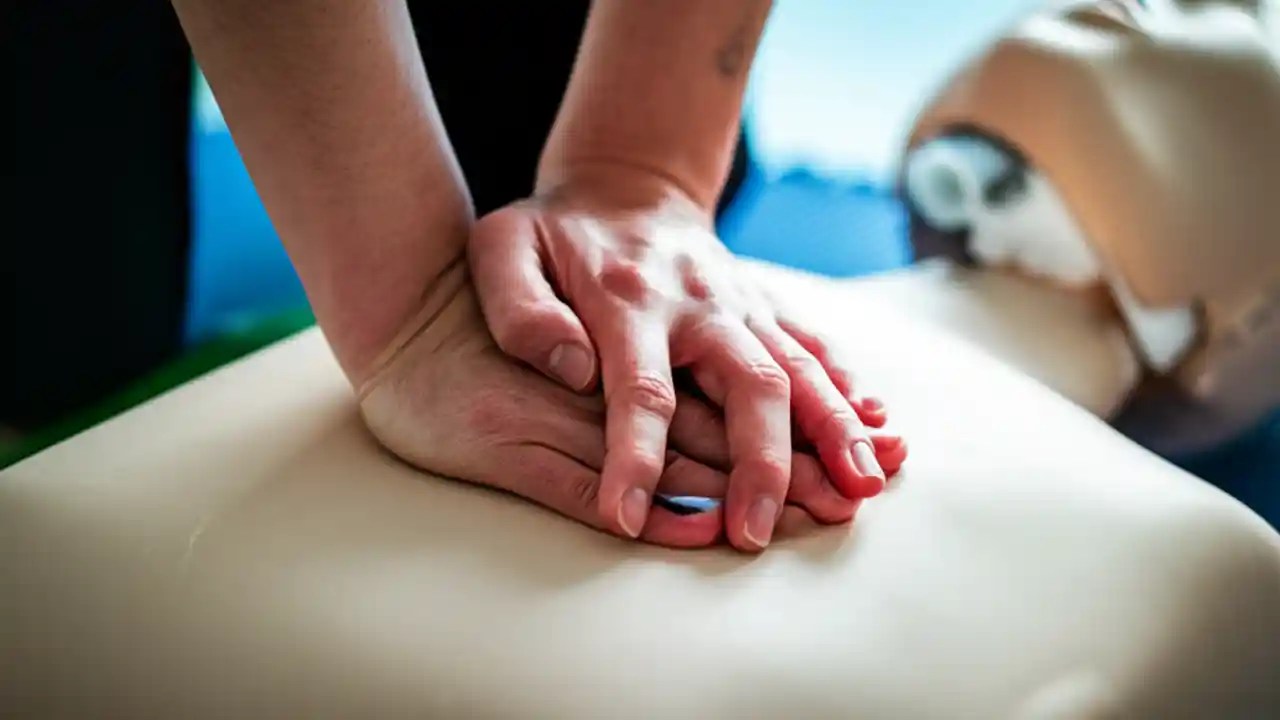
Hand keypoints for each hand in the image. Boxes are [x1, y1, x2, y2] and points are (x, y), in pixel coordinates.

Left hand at [358, 261, 905, 550]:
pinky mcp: (763, 305)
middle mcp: (700, 303)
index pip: (639, 391)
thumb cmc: (553, 231)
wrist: (622, 182)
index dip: (634, 459)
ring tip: (857, 492)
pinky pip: (815, 345)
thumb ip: (519, 308)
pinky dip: (849, 389)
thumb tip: (572, 370)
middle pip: (748, 385)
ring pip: (800, 369)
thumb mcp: (504, 249)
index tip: (626, 520)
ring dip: (833, 432)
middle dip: (761, 463)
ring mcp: (741, 303)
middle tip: (756, 533)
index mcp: (630, 299)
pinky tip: (878, 432)